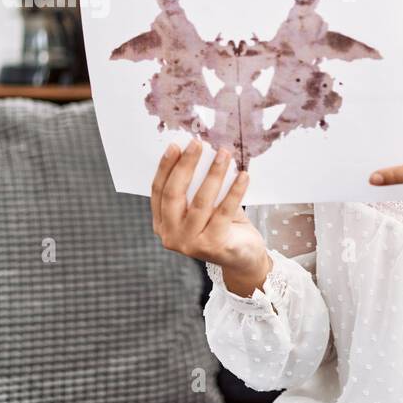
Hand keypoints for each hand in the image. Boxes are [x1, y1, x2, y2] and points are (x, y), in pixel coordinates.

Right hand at [150, 137, 268, 285]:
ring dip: (213, 174)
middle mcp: (171, 236)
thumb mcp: (205, 208)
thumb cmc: (223, 227)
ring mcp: (190, 243)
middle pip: (174, 194)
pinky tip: (243, 176)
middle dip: (186, 165)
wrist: (243, 258)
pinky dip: (234, 191)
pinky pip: (224, 211)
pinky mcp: (213, 245)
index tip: (176, 146)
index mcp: (163, 224)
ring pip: (200, 201)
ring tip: (224, 154)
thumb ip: (197, 188)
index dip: (166, 167)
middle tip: (198, 144)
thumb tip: (203, 153)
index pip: (159, 191)